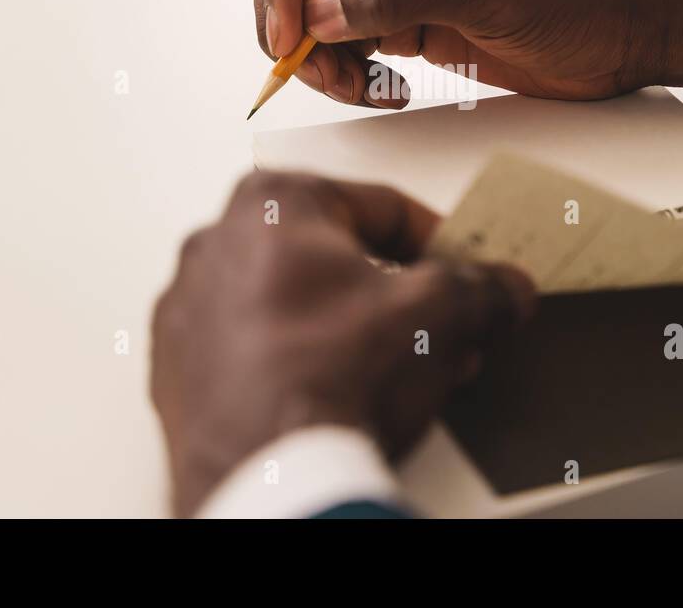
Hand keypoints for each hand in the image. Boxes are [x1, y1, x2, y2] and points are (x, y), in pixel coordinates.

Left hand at [150, 170, 535, 516]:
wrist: (269, 480)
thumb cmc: (328, 381)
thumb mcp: (441, 315)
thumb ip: (483, 288)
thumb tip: (504, 290)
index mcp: (271, 203)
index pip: (382, 206)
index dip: (439, 240)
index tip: (462, 267)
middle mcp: (215, 244)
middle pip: (336, 257)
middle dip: (395, 293)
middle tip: (437, 326)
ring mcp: (188, 311)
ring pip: (295, 305)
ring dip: (351, 330)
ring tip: (400, 371)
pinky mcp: (178, 372)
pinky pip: (257, 352)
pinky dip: (300, 366)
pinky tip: (342, 397)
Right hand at [252, 0, 682, 105]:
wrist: (626, 31)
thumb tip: (320, 10)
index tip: (290, 32)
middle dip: (291, 19)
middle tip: (317, 71)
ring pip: (311, 8)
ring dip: (318, 55)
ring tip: (361, 88)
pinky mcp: (403, 16)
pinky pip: (342, 42)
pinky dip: (344, 71)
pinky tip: (382, 89)